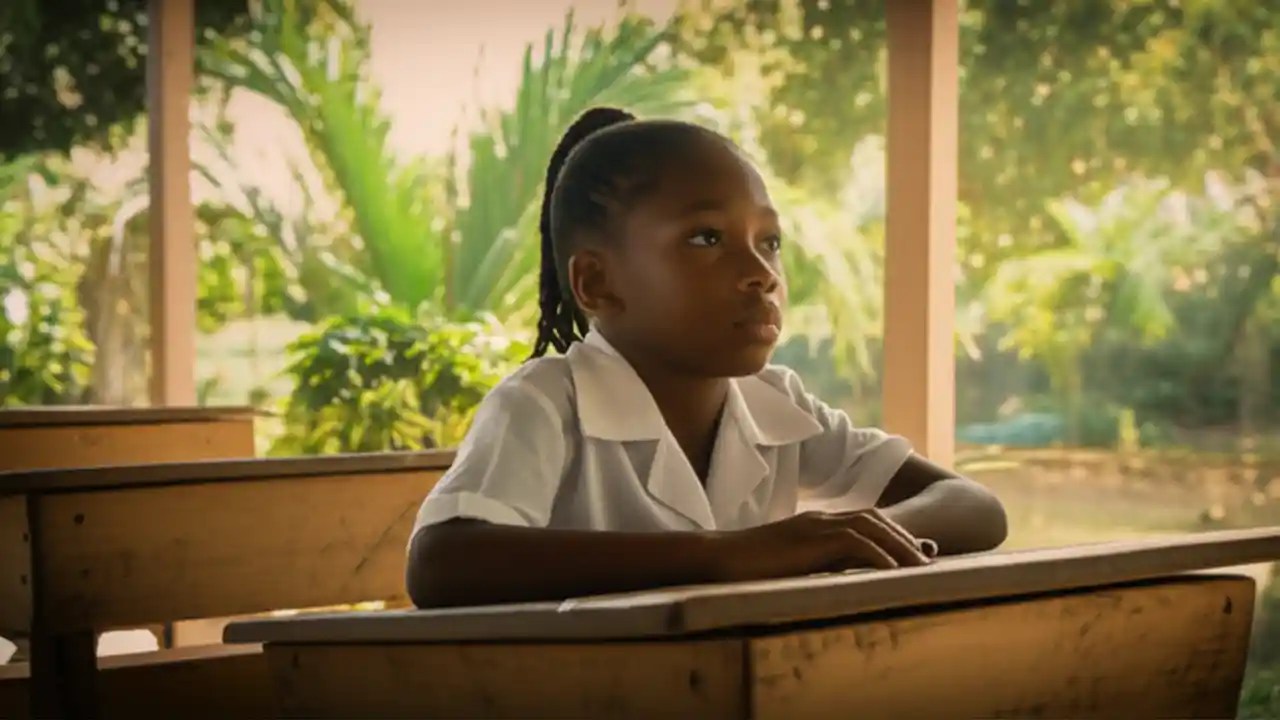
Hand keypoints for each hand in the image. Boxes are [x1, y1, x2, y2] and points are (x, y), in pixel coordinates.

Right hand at [711, 509, 934, 582]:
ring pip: (871, 526)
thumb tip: (839, 577)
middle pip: (875, 518)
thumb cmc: (746, 568)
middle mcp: (819, 520)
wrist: (719, 560)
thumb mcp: (789, 565)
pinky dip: (879, 555)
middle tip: (926, 559)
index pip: (863, 520)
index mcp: (814, 524)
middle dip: (903, 537)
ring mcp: (815, 526)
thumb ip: (814, 564)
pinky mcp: (811, 540)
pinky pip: (856, 543)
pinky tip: (894, 573)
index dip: (891, 535)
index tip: (911, 555)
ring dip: (899, 545)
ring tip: (920, 567)